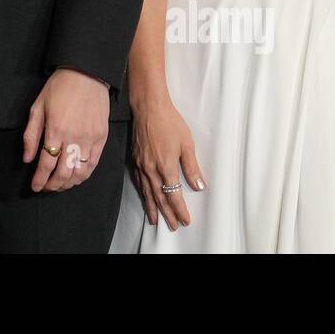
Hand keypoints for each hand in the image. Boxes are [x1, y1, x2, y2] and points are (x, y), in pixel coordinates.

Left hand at [21, 68, 109, 192]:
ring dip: (68, 183)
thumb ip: (31, 135)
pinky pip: (93, 164)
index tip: (35, 187)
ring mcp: (90, 139)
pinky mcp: (101, 138)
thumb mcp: (38, 107)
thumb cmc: (59, 88)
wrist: (86, 73)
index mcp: (55, 130)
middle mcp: (73, 138)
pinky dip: (84, 175)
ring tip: (60, 184)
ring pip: (80, 172)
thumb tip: (27, 158)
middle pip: (63, 173)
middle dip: (53, 185)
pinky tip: (76, 177)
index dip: (39, 180)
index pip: (46, 164)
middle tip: (46, 188)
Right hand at [129, 95, 204, 230]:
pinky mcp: (135, 159)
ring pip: (147, 193)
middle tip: (173, 226)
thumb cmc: (169, 122)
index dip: (180, 210)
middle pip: (159, 198)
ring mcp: (141, 165)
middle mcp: (151, 169)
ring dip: (153, 208)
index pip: (173, 195)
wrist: (148, 107)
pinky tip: (145, 198)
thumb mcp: (187, 144)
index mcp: (166, 166)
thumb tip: (199, 186)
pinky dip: (143, 194)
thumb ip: (192, 167)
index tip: (185, 220)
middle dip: (167, 214)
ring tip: (156, 221)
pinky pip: (139, 182)